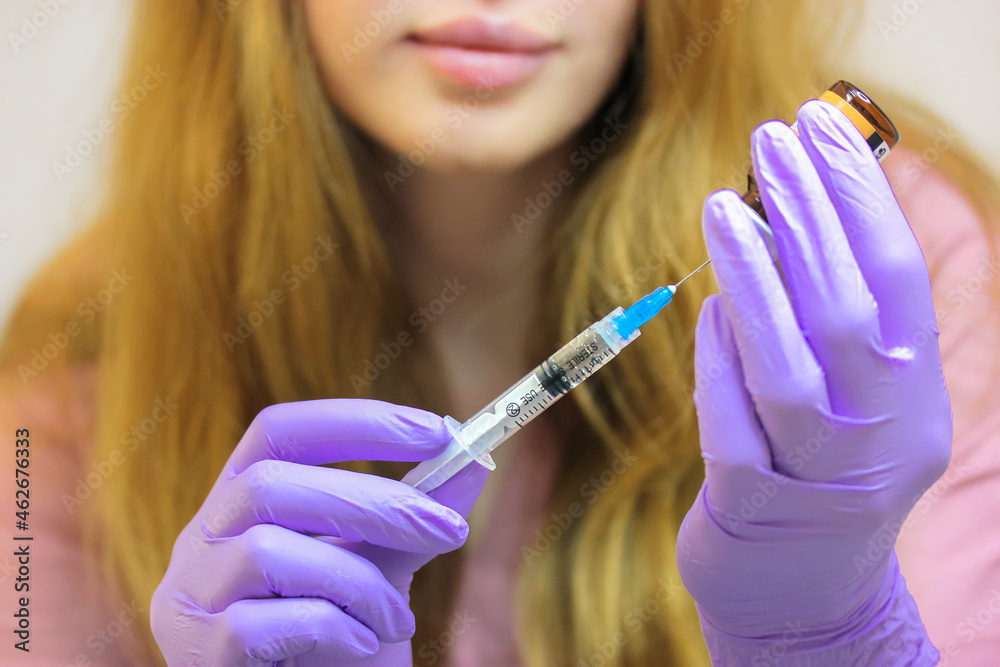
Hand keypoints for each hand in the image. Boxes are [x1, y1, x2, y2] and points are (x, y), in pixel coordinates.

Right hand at [150, 399, 487, 665]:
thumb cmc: (331, 640)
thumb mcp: (377, 571)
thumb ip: (411, 520)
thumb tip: (475, 461)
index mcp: (239, 502)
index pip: (278, 431)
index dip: (356, 422)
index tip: (437, 431)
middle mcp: (201, 539)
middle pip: (272, 486)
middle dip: (375, 501)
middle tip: (451, 528)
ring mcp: (190, 597)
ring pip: (265, 552)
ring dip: (357, 582)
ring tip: (398, 620)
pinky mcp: (199, 652)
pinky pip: (259, 625)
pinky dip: (330, 629)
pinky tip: (360, 647)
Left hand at [678, 100, 950, 663]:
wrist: (806, 592)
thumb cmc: (820, 467)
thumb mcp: (855, 393)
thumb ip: (835, 316)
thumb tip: (791, 209)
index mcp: (913, 394)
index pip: (896, 280)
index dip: (860, 197)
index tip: (820, 128)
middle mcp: (880, 435)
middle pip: (845, 311)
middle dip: (808, 215)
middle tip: (769, 142)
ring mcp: (817, 477)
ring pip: (788, 369)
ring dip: (755, 279)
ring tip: (722, 207)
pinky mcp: (752, 508)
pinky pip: (732, 426)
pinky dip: (718, 361)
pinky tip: (707, 310)